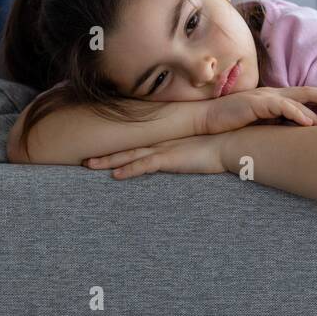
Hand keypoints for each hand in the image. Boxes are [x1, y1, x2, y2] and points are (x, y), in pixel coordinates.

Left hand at [83, 134, 227, 178]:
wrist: (232, 143)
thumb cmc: (221, 145)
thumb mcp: (200, 149)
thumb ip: (190, 151)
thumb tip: (186, 155)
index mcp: (167, 140)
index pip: (139, 142)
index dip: (120, 145)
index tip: (104, 148)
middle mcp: (162, 142)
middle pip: (127, 147)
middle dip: (105, 153)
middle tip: (85, 158)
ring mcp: (164, 150)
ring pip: (129, 155)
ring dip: (108, 161)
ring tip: (88, 165)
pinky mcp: (170, 159)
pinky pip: (145, 165)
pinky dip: (129, 169)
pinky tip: (115, 175)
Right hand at [199, 86, 316, 134]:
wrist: (207, 120)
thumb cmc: (232, 122)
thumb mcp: (259, 123)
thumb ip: (276, 124)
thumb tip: (295, 136)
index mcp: (274, 98)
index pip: (303, 95)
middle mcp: (273, 94)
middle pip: (306, 92)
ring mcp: (265, 97)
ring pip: (296, 102)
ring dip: (315, 112)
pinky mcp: (256, 103)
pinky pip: (281, 107)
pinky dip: (296, 114)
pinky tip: (308, 122)